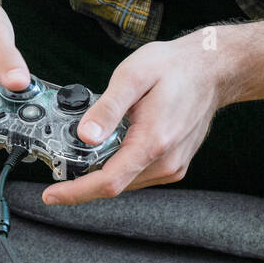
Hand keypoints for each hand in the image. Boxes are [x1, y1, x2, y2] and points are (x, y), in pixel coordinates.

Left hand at [41, 34, 220, 205]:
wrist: (212, 69)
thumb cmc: (174, 67)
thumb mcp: (133, 76)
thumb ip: (108, 108)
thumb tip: (85, 136)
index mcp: (152, 142)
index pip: (108, 182)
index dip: (75, 192)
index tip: (51, 195)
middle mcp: (165, 162)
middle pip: (114, 184)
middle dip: (83, 180)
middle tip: (59, 165)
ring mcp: (173, 166)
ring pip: (126, 181)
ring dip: (102, 172)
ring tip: (84, 151)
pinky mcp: (175, 164)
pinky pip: (139, 174)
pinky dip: (120, 167)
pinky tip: (113, 146)